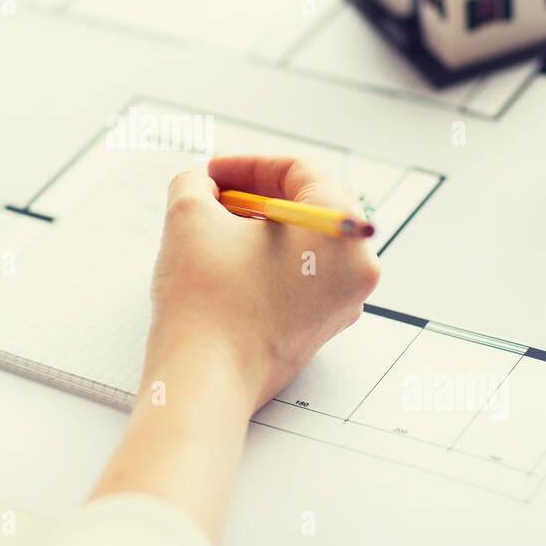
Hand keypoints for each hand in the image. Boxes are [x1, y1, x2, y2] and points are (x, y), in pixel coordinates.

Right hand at [147, 154, 380, 414]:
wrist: (204, 381)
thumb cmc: (206, 302)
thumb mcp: (189, 215)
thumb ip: (195, 184)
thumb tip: (200, 186)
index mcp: (341, 230)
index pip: (300, 172)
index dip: (248, 164)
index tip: (214, 173)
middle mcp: (356, 268)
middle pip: (309, 207)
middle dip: (256, 195)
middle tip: (214, 197)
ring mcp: (342, 303)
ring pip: (303, 245)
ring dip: (259, 229)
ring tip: (214, 231)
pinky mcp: (320, 329)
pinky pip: (300, 278)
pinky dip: (267, 262)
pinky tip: (226, 266)